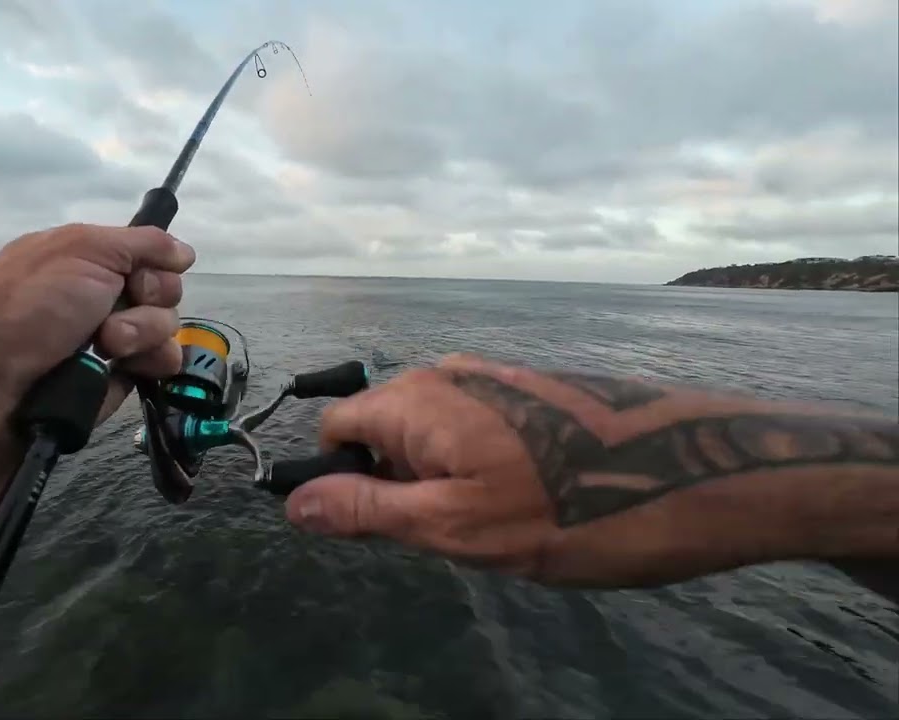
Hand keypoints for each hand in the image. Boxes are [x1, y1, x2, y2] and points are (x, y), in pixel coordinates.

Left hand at [0, 223, 195, 437]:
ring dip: (142, 335)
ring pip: (164, 331)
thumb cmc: (25, 310)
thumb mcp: (79, 251)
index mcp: (80, 259)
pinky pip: (156, 369)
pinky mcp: (110, 385)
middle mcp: (94, 299)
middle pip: (162, 292)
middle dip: (148, 302)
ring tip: (104, 349)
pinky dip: (148, 366)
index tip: (134, 276)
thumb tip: (184, 251)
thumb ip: (140, 243)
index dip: (151, 265)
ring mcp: (104, 344)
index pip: (146, 255)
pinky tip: (123, 370)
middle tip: (105, 317)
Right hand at [284, 353, 898, 587]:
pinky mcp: (533, 390)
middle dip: (399, 485)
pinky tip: (533, 497)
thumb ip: (367, 511)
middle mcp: (446, 374)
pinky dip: (482, 466)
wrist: (703, 472)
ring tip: (502, 520)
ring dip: (445, 481)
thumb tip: (293, 501)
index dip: (342, 482)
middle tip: (456, 534)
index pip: (336, 430)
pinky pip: (474, 429)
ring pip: (432, 435)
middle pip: (382, 431)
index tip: (382, 530)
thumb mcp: (457, 528)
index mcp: (415, 399)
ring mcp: (494, 377)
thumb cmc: (571, 508)